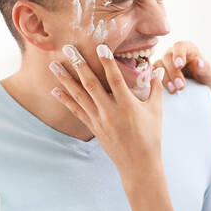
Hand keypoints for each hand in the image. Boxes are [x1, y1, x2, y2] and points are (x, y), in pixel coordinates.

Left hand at [51, 43, 165, 179]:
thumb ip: (155, 89)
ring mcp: (99, 120)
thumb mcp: (157, 112)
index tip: (100, 46)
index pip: (115, 79)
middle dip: (79, 64)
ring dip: (65, 79)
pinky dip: (65, 100)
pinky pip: (76, 111)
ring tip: (53, 65)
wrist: (139, 164)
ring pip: (79, 96)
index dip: (107, 62)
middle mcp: (110, 111)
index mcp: (127, 105)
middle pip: (91, 84)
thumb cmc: (151, 137)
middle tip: (68, 48)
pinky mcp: (93, 128)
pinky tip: (55, 90)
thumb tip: (157, 70)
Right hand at [155, 40, 210, 99]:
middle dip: (173, 72)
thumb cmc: (206, 80)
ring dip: (165, 78)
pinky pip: (153, 74)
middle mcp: (174, 53)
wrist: (201, 93)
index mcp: (188, 49)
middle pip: (167, 57)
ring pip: (159, 66)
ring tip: (174, 90)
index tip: (180, 65)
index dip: (178, 54)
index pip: (180, 46)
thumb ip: (206, 68)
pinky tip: (163, 90)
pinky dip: (157, 82)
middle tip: (181, 86)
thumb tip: (199, 62)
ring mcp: (165, 63)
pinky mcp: (159, 73)